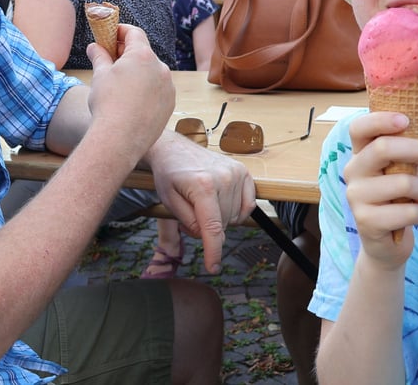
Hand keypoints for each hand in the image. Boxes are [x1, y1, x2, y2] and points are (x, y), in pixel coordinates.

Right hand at [85, 25, 174, 164]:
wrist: (120, 138)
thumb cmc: (107, 103)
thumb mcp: (100, 75)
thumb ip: (100, 56)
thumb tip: (95, 47)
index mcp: (143, 55)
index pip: (134, 33)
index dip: (121, 31)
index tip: (110, 35)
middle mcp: (160, 68)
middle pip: (144, 53)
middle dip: (128, 54)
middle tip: (111, 61)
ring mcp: (168, 86)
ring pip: (152, 72)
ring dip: (139, 73)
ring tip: (121, 85)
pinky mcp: (170, 103)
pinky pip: (158, 89)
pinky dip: (147, 90)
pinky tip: (132, 101)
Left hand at [144, 132, 255, 273]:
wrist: (174, 149)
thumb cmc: (169, 175)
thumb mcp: (169, 202)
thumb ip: (190, 222)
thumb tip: (209, 236)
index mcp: (202, 185)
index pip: (212, 228)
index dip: (213, 251)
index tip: (213, 267)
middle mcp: (223, 178)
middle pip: (223, 224)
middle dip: (207, 227)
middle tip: (191, 213)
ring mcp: (236, 173)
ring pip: (234, 217)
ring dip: (220, 218)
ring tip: (203, 203)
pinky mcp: (243, 171)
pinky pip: (248, 205)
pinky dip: (236, 211)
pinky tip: (222, 203)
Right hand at [342, 111, 417, 267]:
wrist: (386, 244)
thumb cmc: (396, 198)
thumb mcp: (404, 167)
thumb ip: (413, 141)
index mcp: (360, 154)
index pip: (358, 128)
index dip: (381, 119)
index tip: (406, 120)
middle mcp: (353, 172)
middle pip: (382, 148)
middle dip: (417, 150)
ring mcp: (356, 197)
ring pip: (403, 182)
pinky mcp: (366, 222)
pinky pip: (408, 212)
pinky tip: (413, 217)